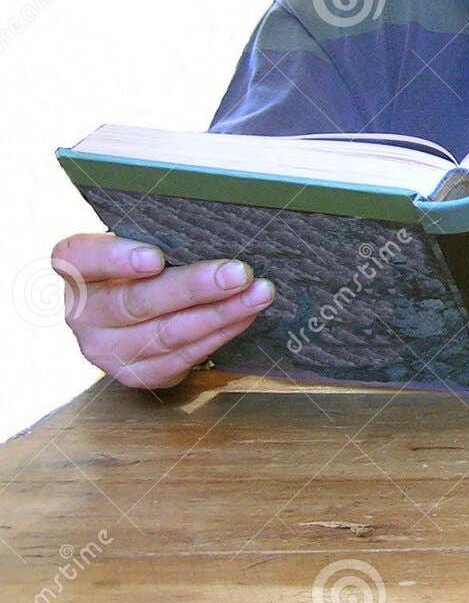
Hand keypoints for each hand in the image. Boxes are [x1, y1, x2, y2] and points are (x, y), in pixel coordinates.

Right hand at [53, 233, 274, 389]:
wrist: (136, 315)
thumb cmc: (146, 266)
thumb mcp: (142, 242)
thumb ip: (162, 236)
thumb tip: (219, 228)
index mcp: (77, 270)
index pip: (84, 259)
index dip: (117, 258)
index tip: (155, 256)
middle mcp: (83, 314)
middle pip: (137, 302)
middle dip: (194, 287)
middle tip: (238, 273)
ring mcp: (107, 350)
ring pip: (167, 334)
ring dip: (220, 314)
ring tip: (257, 295)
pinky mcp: (137, 374)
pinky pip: (183, 357)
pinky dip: (220, 334)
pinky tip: (245, 316)